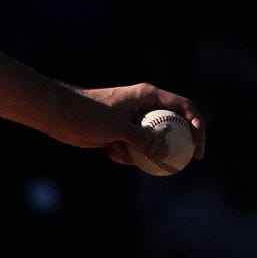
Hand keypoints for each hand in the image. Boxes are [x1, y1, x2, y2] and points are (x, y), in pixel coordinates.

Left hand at [66, 83, 210, 166]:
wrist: (59, 115)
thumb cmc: (89, 114)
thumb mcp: (118, 128)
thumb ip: (143, 140)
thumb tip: (165, 152)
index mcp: (149, 96)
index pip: (183, 107)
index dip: (197, 124)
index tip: (197, 144)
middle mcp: (144, 107)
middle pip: (172, 126)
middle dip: (176, 145)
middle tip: (186, 161)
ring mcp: (133, 121)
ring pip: (151, 142)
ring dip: (141, 153)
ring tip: (123, 151)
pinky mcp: (121, 134)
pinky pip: (134, 149)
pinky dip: (125, 155)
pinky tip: (110, 152)